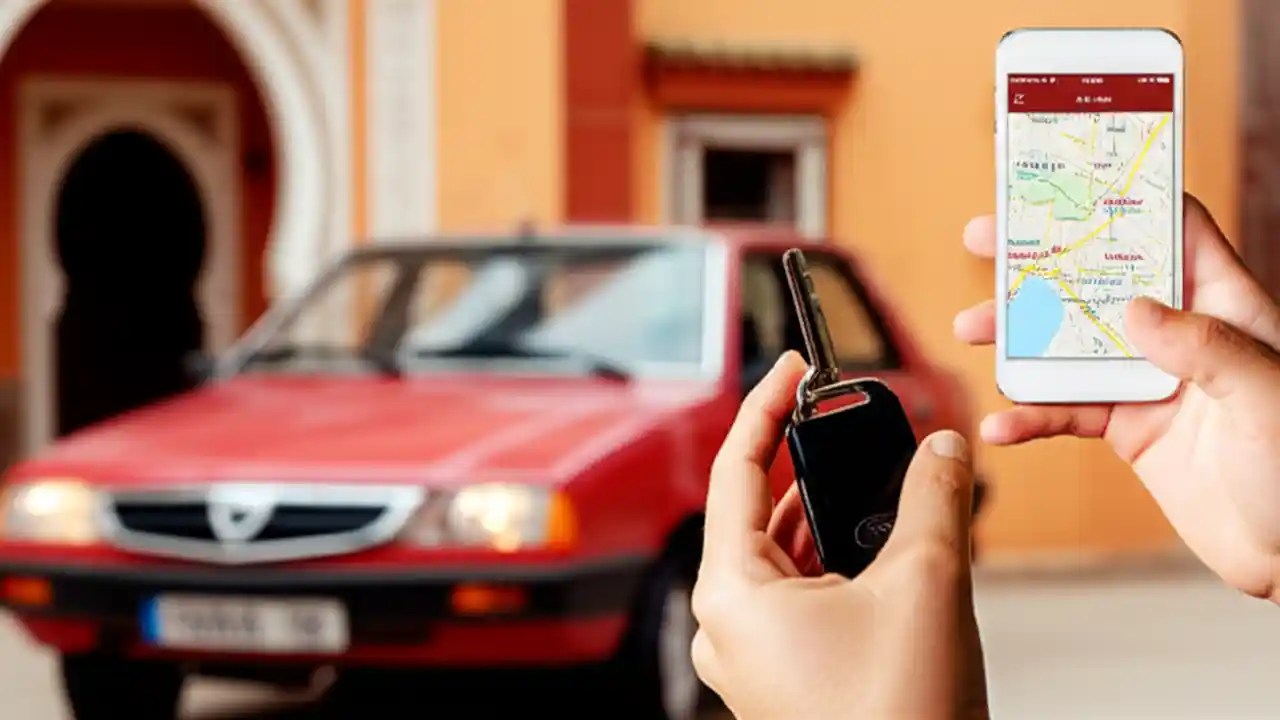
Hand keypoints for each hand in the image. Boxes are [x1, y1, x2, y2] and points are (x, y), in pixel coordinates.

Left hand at [691, 352, 987, 719]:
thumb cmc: (900, 713)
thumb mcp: (926, 584)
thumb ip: (934, 499)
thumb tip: (946, 447)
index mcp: (729, 592)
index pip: (736, 470)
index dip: (765, 407)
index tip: (792, 366)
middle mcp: (724, 625)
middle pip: (755, 513)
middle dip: (805, 462)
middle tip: (842, 419)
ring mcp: (749, 656)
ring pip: (777, 557)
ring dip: (821, 513)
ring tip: (866, 474)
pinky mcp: (779, 678)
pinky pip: (792, 597)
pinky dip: (827, 561)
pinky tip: (870, 543)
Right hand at [955, 194, 1279, 600]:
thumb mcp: (1266, 396)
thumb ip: (1203, 347)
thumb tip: (1133, 310)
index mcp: (1225, 306)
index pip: (1172, 230)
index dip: (1121, 198)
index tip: (1065, 182)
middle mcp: (1181, 335)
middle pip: (1099, 279)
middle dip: (1040, 259)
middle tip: (985, 241)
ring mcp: (1150, 380)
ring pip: (1069, 344)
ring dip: (1018, 338)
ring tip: (971, 329)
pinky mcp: (1128, 428)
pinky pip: (1068, 414)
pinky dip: (1029, 418)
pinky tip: (1001, 426)